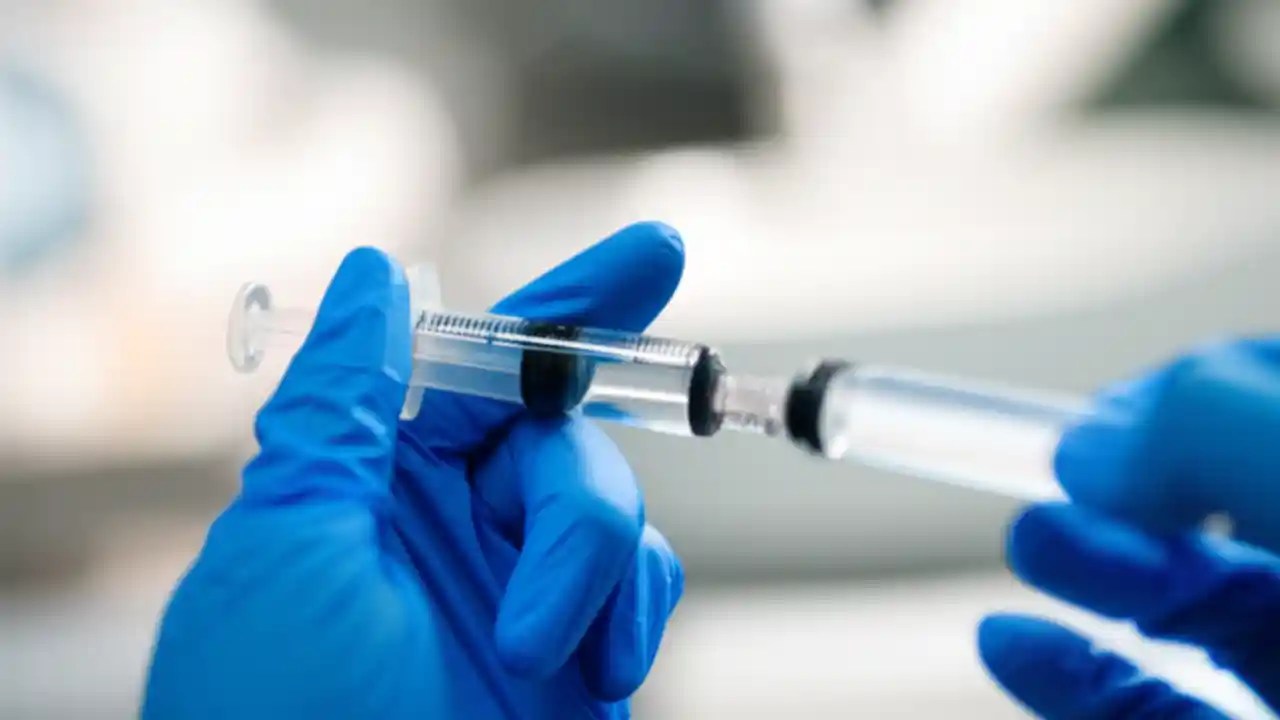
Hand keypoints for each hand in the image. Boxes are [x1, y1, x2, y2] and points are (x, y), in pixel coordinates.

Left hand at [143, 222, 685, 718]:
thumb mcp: (289, 552)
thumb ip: (340, 407)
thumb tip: (372, 277)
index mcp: (369, 480)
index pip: (477, 360)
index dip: (568, 300)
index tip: (657, 253)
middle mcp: (449, 523)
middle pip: (561, 438)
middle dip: (570, 503)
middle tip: (534, 602)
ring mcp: (521, 587)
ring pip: (615, 509)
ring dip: (591, 575)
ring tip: (531, 662)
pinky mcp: (580, 649)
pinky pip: (648, 586)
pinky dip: (632, 613)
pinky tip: (590, 672)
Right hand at [980, 338, 1279, 717]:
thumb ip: (1216, 432)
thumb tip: (1094, 449)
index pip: (1269, 398)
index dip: (1194, 386)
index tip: (1122, 410)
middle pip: (1210, 501)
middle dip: (1117, 480)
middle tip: (1049, 471)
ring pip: (1176, 605)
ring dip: (1082, 565)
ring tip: (1027, 539)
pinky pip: (1148, 708)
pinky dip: (1068, 679)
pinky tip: (1012, 642)